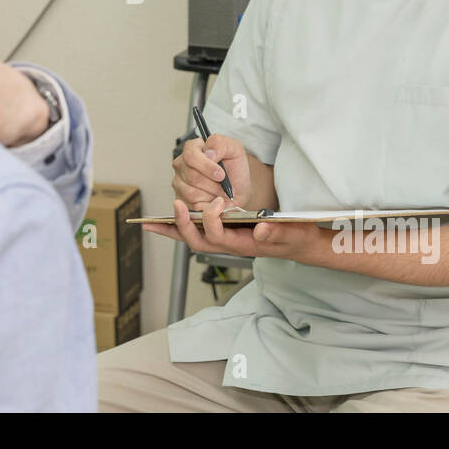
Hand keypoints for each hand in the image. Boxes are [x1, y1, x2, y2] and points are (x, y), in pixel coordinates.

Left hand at [142, 199, 330, 265]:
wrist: (297, 243)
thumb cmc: (294, 237)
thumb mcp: (291, 233)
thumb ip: (276, 232)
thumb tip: (260, 230)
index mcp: (244, 245)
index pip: (219, 237)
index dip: (213, 221)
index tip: (218, 202)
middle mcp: (230, 245)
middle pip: (199, 241)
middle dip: (184, 226)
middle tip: (176, 205)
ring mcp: (225, 241)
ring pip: (193, 239)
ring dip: (174, 230)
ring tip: (151, 223)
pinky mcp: (223, 235)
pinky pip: (196, 234)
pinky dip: (178, 229)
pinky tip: (164, 223)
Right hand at [170, 133, 252, 209]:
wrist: (237, 188)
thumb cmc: (234, 168)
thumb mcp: (235, 150)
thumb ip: (221, 144)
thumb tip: (208, 153)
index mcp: (192, 148)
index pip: (190, 155)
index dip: (206, 166)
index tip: (221, 174)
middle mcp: (181, 164)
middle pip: (191, 176)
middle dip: (212, 183)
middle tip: (224, 184)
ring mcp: (179, 182)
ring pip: (191, 192)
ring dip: (211, 194)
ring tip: (219, 190)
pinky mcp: (181, 199)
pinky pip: (192, 205)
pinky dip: (207, 204)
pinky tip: (213, 198)